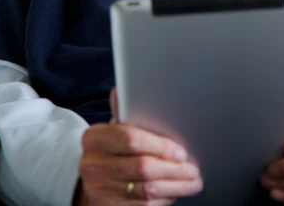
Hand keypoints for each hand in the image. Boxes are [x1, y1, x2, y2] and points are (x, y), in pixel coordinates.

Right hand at [76, 88, 202, 205]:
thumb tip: (122, 89)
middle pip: (141, 167)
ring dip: (175, 185)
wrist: (91, 183)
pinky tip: (177, 192)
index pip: (130, 138)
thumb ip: (124, 112)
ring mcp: (98, 189)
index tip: (180, 150)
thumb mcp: (114, 129)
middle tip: (193, 167)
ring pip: (146, 190)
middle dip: (173, 168)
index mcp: (93, 138)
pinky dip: (164, 200)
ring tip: (193, 180)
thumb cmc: (111, 150)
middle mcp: (91, 164)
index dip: (159, 145)